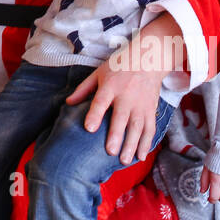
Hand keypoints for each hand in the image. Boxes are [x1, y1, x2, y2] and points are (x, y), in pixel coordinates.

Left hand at [65, 43, 165, 164]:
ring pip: (138, 127)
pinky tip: (140, 156)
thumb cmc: (120, 66)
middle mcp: (127, 96)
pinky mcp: (151, 109)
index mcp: (111, 86)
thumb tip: (68, 103)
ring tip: (124, 160)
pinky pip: (150, 128)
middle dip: (117, 135)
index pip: (101, 101)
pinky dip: (147, 143)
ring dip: (132, 145)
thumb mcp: (99, 73)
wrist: (149, 58)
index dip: (95, 114)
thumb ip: (84, 89)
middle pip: (121, 117)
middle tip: (110, 152)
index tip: (89, 128)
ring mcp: (141, 104)